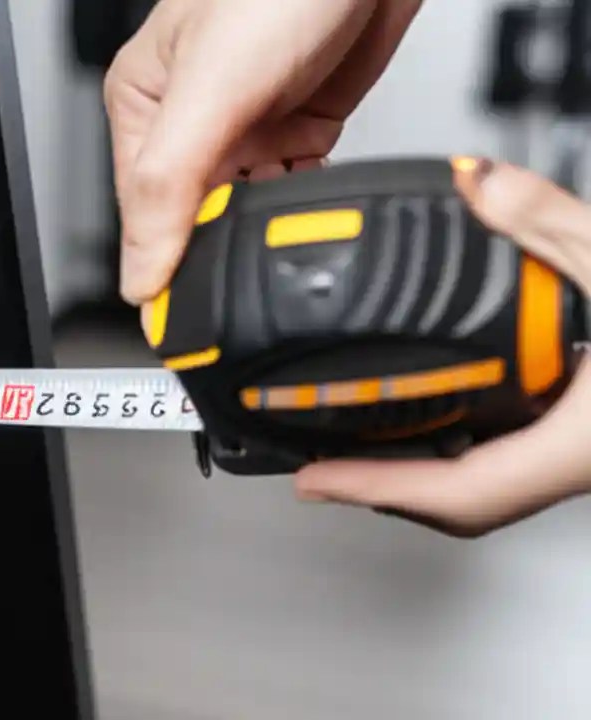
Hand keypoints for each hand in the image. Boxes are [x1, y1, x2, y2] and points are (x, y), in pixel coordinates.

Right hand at [104, 0, 423, 314]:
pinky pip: (296, 186)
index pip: (144, 213)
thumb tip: (138, 274)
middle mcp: (192, 120)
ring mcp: (249, 123)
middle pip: (197, 217)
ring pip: (248, 207)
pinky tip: (313, 209)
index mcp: (143, 107)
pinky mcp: (302, 124)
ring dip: (268, 226)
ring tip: (288, 229)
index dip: (168, 262)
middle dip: (224, 242)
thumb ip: (167, 185)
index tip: (191, 311)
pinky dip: (304, 205)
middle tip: (251, 265)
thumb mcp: (209, 89)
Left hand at [296, 159, 590, 537]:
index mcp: (581, 444)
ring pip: (487, 489)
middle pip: (459, 506)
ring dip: (420, 475)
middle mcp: (579, 463)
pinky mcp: (588, 437)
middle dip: (383, 490)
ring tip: (361, 444)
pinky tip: (447, 411)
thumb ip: (550, 225)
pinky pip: (512, 459)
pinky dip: (464, 448)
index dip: (374, 489)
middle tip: (318, 465)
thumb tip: (478, 186)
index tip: (314, 480)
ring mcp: (583, 457)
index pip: (456, 492)